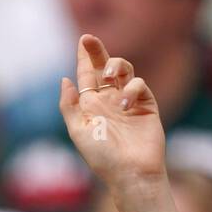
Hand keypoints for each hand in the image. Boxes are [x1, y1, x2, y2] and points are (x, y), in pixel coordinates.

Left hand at [58, 35, 166, 198]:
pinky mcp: (146, 104)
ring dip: (116, 65)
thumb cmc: (102, 157)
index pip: (87, 75)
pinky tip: (125, 104)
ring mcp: (128, 101)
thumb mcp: (78, 131)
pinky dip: (131, 89)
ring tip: (111, 75)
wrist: (130, 172)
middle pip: (105, 67)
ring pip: (124, 70)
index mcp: (91, 105)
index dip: (85, 57)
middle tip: (89, 39)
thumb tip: (65, 79)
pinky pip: (139, 85)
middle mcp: (109, 100)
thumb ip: (69, 106)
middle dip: (98, 52)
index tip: (83, 40)